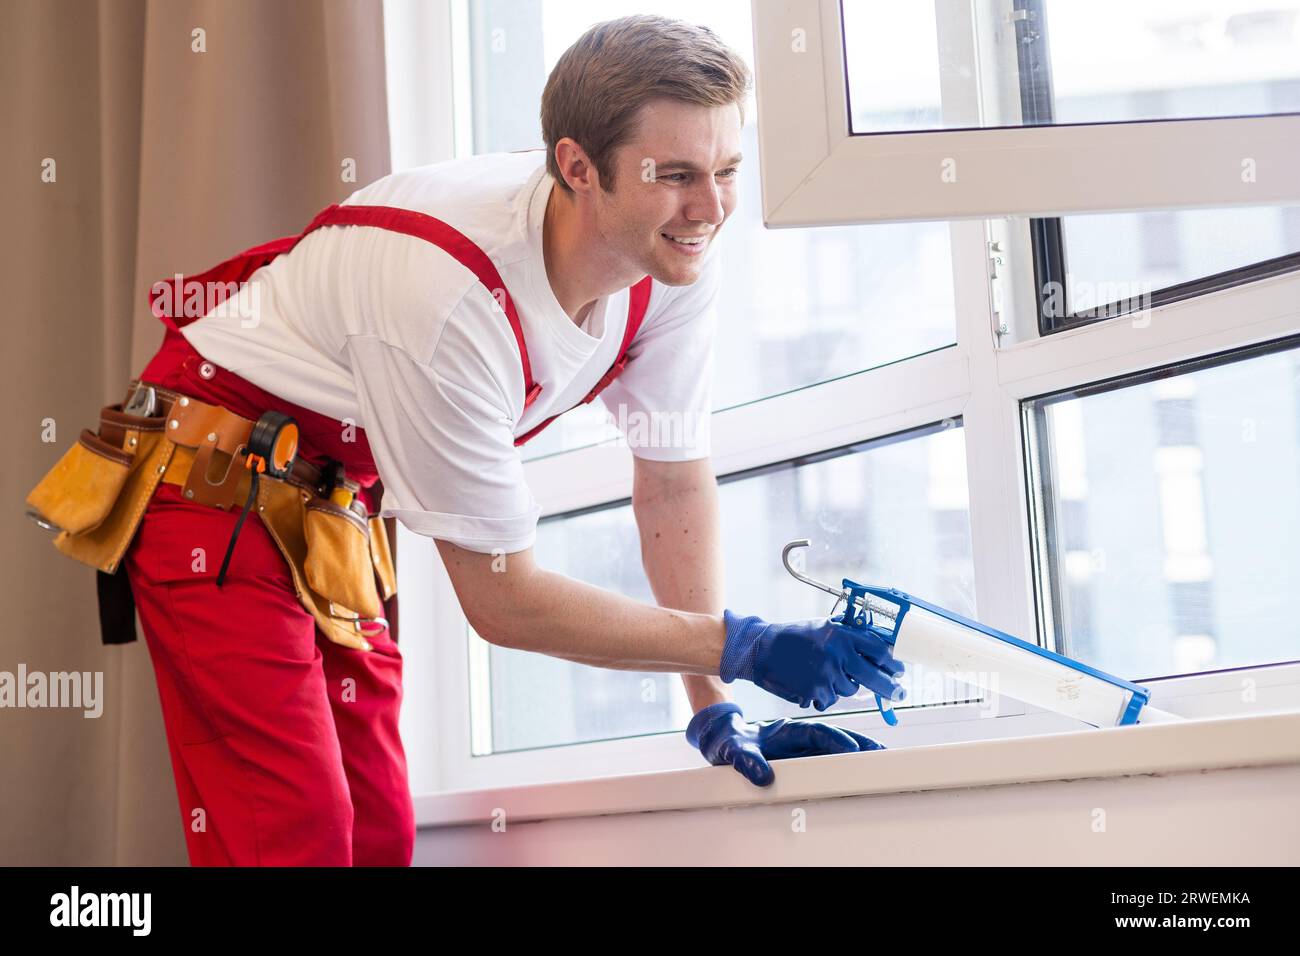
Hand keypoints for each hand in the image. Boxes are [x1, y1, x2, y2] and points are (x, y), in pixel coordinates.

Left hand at [686, 702, 885, 786]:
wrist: (721, 738)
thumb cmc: (728, 742)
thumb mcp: (732, 751)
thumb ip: (746, 761)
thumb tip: (764, 776)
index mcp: (785, 730)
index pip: (816, 733)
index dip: (835, 740)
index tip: (853, 750)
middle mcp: (797, 737)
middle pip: (832, 738)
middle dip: (856, 743)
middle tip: (880, 751)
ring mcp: (799, 747)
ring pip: (832, 747)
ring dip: (855, 750)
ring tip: (878, 757)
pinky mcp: (799, 758)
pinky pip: (824, 758)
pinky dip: (842, 761)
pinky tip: (857, 766)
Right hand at [719, 609, 906, 710]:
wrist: (761, 649)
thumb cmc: (793, 637)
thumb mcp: (823, 627)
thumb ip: (848, 638)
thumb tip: (877, 652)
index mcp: (842, 634)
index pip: (879, 649)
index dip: (893, 662)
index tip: (900, 670)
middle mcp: (837, 654)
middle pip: (875, 677)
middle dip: (890, 687)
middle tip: (899, 693)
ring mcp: (827, 674)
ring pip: (850, 689)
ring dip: (844, 686)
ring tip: (824, 674)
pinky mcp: (816, 691)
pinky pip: (831, 699)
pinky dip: (825, 695)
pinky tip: (811, 682)